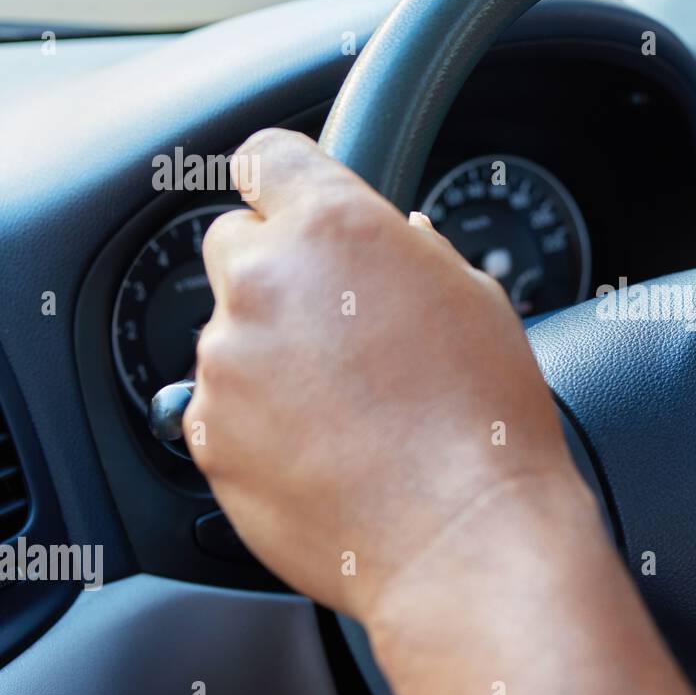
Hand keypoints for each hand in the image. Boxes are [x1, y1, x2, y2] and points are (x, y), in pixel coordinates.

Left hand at [186, 129, 695, 694]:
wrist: (464, 537)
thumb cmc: (488, 425)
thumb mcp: (478, 304)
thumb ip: (415, 253)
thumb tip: (396, 241)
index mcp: (337, 228)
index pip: (268, 157)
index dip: (283, 181)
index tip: (287, 200)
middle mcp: (265, 281)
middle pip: (234, 242)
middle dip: (276, 269)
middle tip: (339, 322)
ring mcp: (227, 360)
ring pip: (229, 330)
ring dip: (270, 350)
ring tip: (347, 404)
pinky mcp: (207, 432)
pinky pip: (220, 403)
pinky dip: (256, 416)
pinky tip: (323, 445)